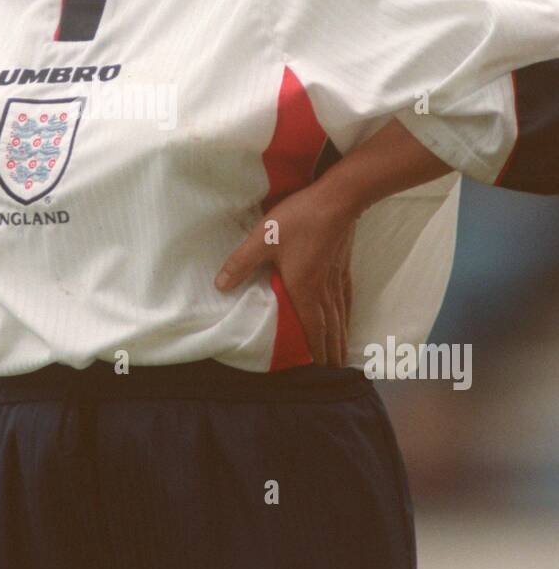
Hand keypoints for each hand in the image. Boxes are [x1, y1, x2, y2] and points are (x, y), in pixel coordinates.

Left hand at [214, 182, 356, 366]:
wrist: (338, 198)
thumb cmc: (299, 219)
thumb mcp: (263, 239)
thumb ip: (241, 262)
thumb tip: (220, 286)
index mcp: (305, 289)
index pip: (311, 328)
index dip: (314, 349)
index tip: (319, 368)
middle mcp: (324, 289)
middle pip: (329, 327)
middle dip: (330, 349)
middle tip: (332, 369)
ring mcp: (335, 277)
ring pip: (340, 314)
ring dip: (340, 335)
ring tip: (342, 353)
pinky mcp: (343, 264)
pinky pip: (347, 296)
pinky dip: (347, 312)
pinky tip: (347, 315)